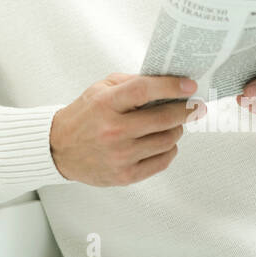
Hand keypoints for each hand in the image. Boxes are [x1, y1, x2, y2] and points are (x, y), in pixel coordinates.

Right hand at [50, 73, 206, 185]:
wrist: (60, 149)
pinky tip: (164, 142)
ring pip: (167, 140)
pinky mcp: (126, 175)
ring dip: (176, 130)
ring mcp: (120, 155)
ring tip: (174, 124)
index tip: (189, 85)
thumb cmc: (83, 117)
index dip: (171, 87)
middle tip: (196, 106)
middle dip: (186, 110)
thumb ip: (130, 83)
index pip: (144, 90)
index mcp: (105, 104)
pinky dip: (169, 149)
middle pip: (163, 118)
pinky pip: (162, 161)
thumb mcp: (99, 90)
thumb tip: (165, 81)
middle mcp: (113, 131)